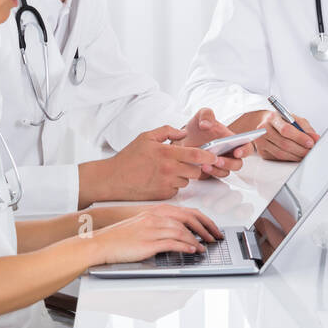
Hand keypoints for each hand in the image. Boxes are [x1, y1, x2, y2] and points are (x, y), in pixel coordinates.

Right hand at [93, 204, 224, 264]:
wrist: (102, 242)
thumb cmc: (121, 235)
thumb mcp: (144, 223)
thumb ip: (162, 224)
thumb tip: (181, 232)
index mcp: (157, 211)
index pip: (188, 212)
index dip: (204, 220)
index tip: (213, 228)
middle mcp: (156, 217)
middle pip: (189, 219)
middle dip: (206, 228)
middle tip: (215, 237)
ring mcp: (152, 229)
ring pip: (182, 231)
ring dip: (197, 240)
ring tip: (205, 247)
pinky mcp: (148, 243)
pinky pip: (172, 243)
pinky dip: (185, 246)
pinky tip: (191, 250)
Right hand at [107, 125, 233, 198]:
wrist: (113, 179)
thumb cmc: (128, 158)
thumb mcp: (146, 137)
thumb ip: (167, 131)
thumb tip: (183, 132)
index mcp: (166, 153)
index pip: (196, 155)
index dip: (209, 156)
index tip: (215, 156)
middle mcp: (169, 170)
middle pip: (195, 171)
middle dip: (194, 167)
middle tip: (184, 162)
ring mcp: (166, 184)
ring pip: (186, 181)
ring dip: (182, 176)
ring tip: (167, 170)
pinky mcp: (163, 195)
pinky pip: (176, 190)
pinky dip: (173, 185)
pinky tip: (161, 180)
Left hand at [181, 107, 250, 173]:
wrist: (183, 139)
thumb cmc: (197, 128)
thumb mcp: (201, 115)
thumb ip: (206, 114)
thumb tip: (206, 125)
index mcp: (232, 140)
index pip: (246, 146)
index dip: (245, 151)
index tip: (237, 152)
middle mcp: (228, 153)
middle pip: (238, 163)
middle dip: (230, 163)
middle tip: (218, 160)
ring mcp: (220, 163)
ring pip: (226, 171)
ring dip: (218, 170)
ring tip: (206, 164)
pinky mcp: (211, 171)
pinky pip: (214, 175)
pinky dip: (210, 172)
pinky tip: (201, 167)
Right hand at [249, 110, 318, 161]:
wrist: (266, 124)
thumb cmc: (282, 121)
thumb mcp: (294, 119)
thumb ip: (306, 128)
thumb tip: (316, 139)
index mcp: (273, 118)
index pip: (286, 129)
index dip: (299, 138)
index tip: (311, 143)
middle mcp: (264, 129)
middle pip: (284, 143)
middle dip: (300, 150)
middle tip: (311, 151)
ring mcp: (261, 141)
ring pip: (281, 153)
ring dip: (296, 156)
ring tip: (305, 155)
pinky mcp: (262, 152)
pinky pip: (277, 158)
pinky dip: (289, 159)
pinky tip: (296, 157)